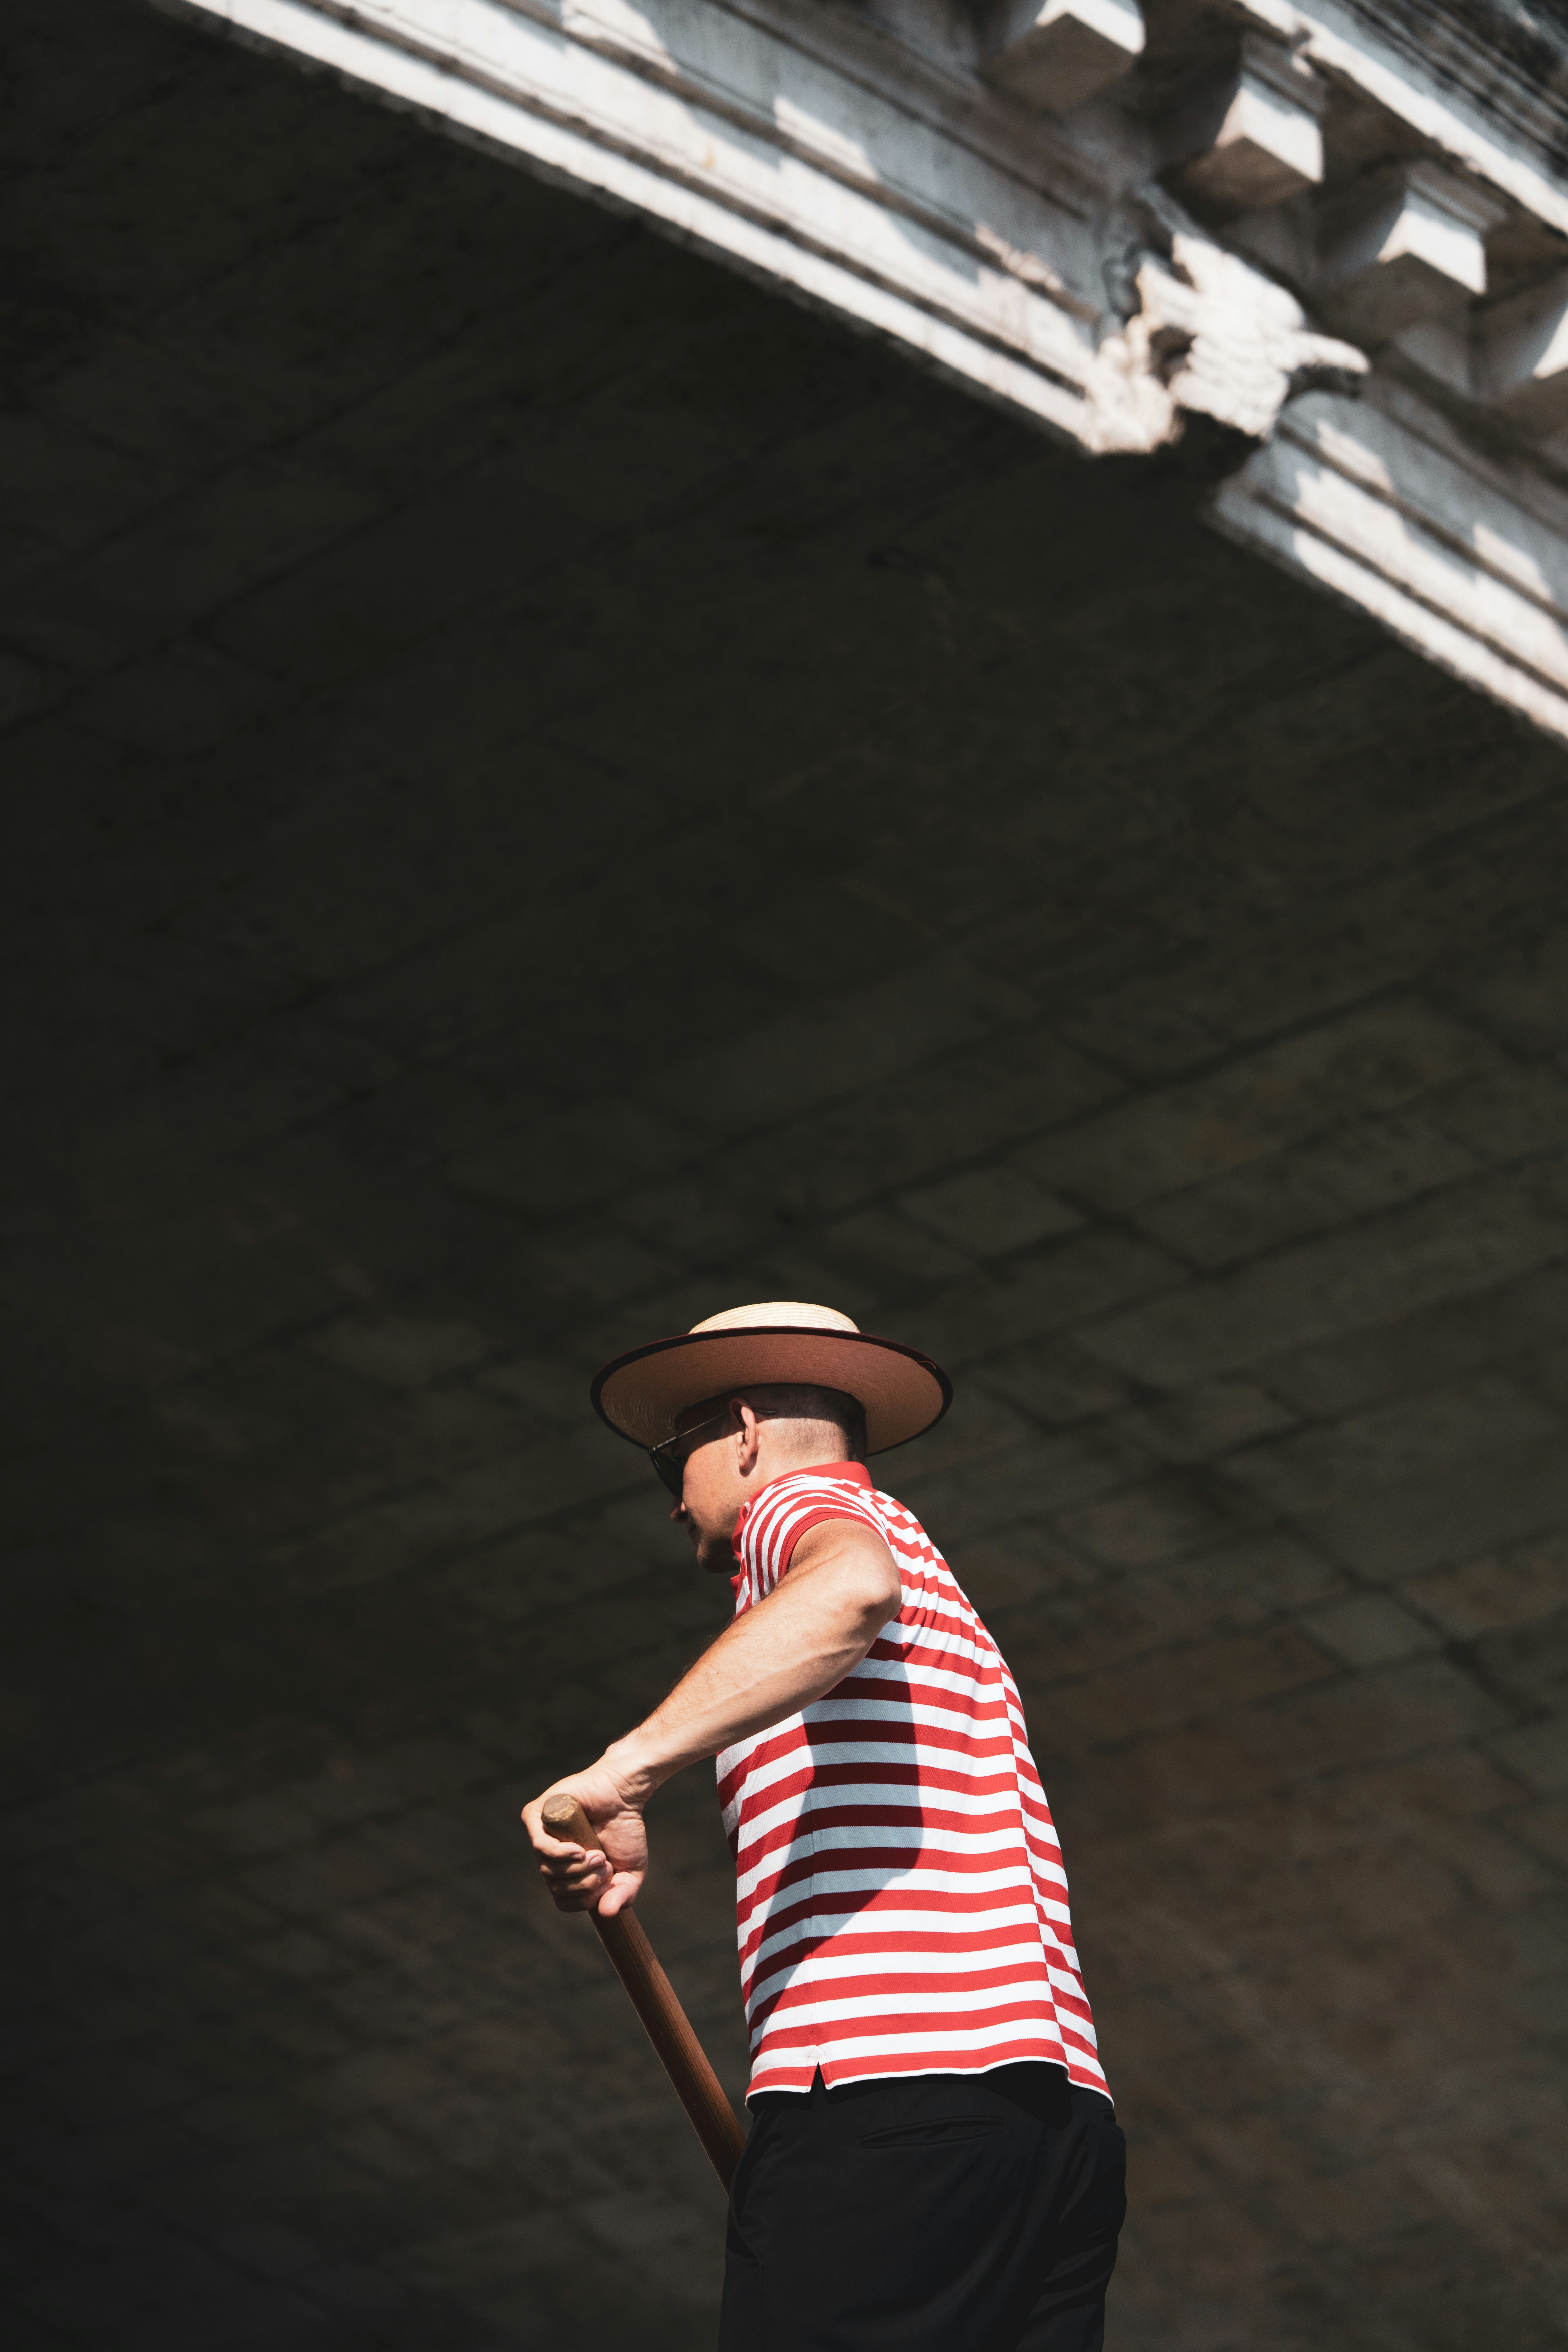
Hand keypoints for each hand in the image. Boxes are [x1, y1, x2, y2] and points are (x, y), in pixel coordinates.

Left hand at [521, 1757, 648, 1917]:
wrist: (624, 1793)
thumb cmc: (625, 1830)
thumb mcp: (630, 1872)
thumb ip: (622, 1896)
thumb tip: (605, 1914)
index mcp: (567, 1871)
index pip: (563, 1900)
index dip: (585, 1899)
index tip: (607, 1883)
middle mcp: (551, 1857)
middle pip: (556, 1887)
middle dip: (585, 1883)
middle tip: (605, 1865)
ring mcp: (541, 1835)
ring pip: (547, 1870)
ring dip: (578, 1868)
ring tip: (599, 1855)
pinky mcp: (536, 1815)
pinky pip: (539, 1846)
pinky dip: (560, 1854)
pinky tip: (579, 1850)